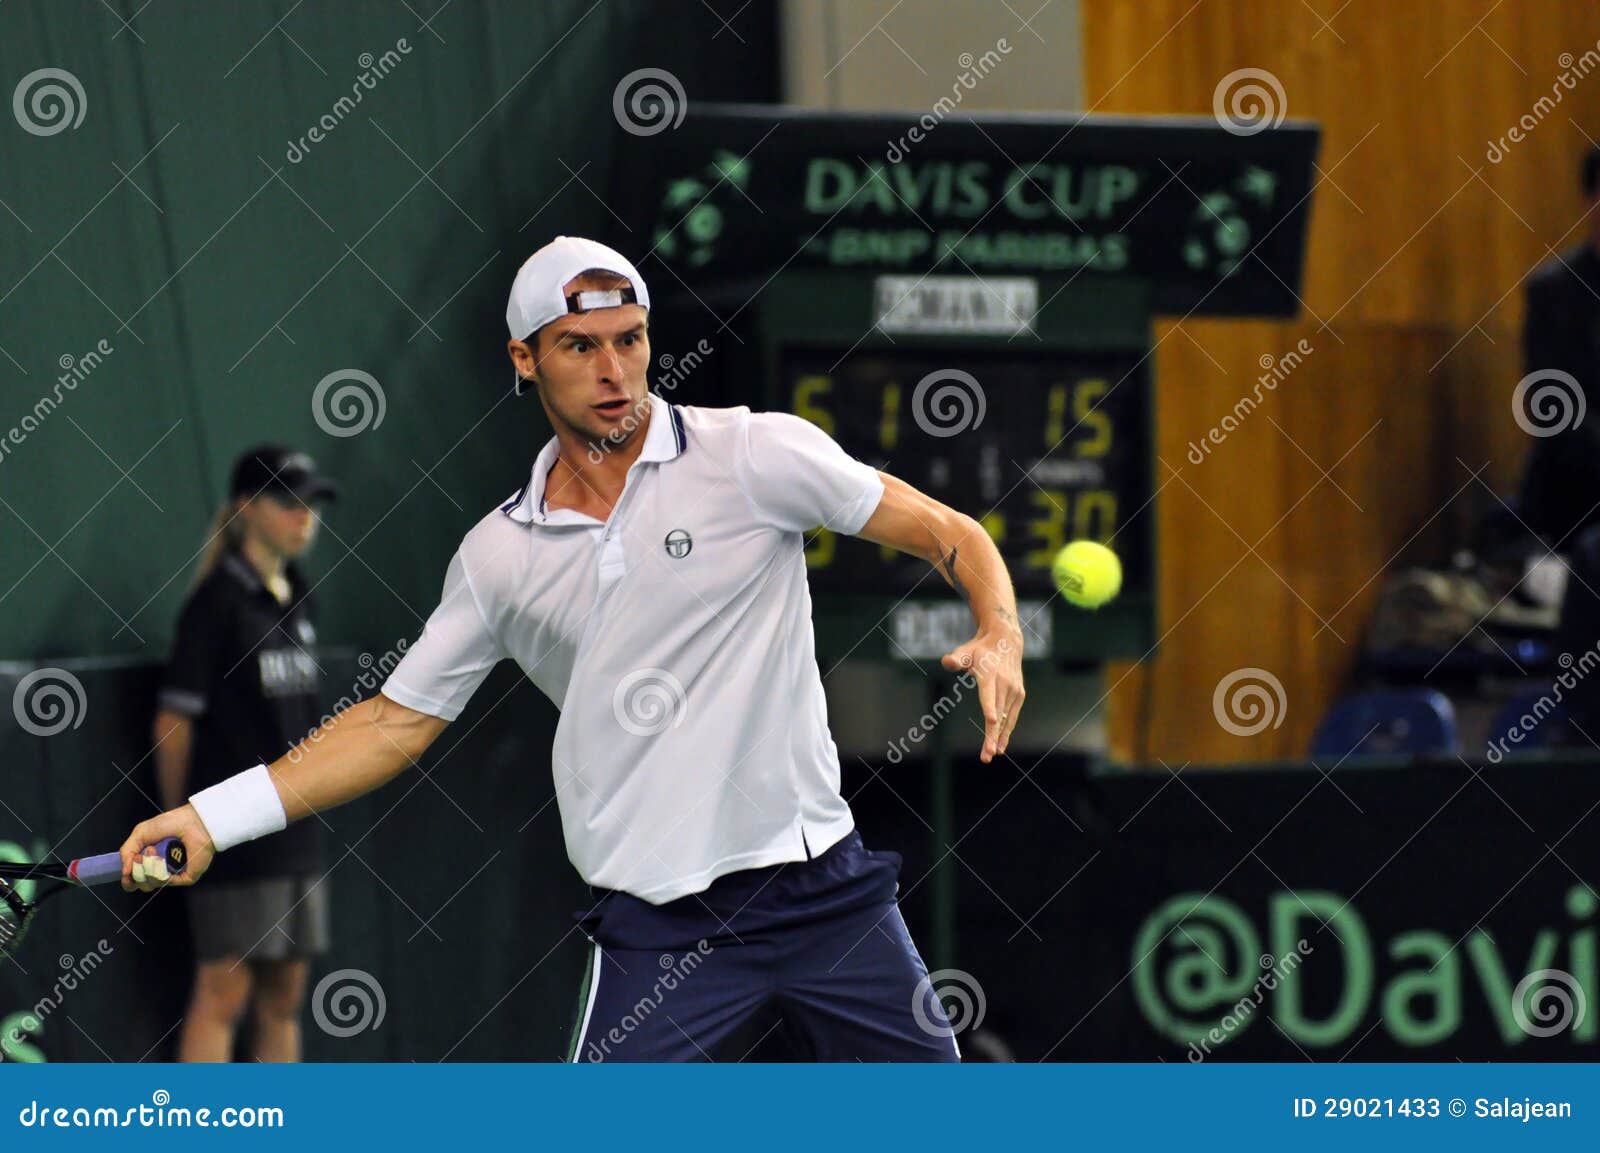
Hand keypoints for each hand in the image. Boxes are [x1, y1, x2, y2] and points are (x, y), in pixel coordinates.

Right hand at [119, 804, 214, 891]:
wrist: (191, 821)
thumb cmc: (169, 824)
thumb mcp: (140, 833)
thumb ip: (126, 852)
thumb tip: (125, 873)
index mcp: (150, 861)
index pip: (135, 881)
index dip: (128, 881)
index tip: (126, 875)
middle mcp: (161, 870)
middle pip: (141, 884)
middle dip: (137, 869)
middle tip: (143, 854)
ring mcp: (174, 874)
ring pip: (151, 884)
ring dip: (147, 867)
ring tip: (154, 850)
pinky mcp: (185, 877)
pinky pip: (166, 882)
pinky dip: (159, 870)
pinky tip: (162, 858)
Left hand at [941, 627, 1024, 762]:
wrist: (1006, 641)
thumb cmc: (980, 649)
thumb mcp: (966, 650)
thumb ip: (957, 659)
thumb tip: (947, 662)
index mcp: (990, 674)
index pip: (989, 693)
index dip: (990, 707)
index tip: (992, 720)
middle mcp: (1004, 683)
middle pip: (998, 713)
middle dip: (992, 735)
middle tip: (987, 754)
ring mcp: (1014, 690)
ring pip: (1006, 718)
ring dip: (999, 738)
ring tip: (991, 755)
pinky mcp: (1019, 695)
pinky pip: (1012, 716)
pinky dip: (1007, 731)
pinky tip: (1000, 746)